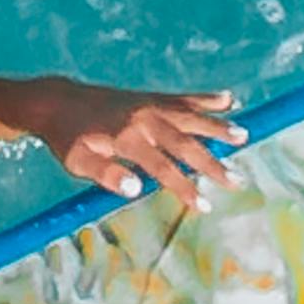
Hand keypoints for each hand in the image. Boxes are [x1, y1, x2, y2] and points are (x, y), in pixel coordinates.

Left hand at [5, 74, 243, 202]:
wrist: (59, 101)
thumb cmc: (67, 138)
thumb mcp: (76, 161)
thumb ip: (105, 175)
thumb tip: (134, 190)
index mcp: (126, 138)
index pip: (162, 168)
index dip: (184, 188)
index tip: (205, 206)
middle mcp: (143, 118)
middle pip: (184, 143)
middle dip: (212, 163)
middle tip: (236, 180)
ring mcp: (149, 104)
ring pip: (191, 116)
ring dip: (218, 126)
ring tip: (243, 135)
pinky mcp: (150, 97)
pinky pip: (184, 98)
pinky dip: (206, 99)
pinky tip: (229, 100)